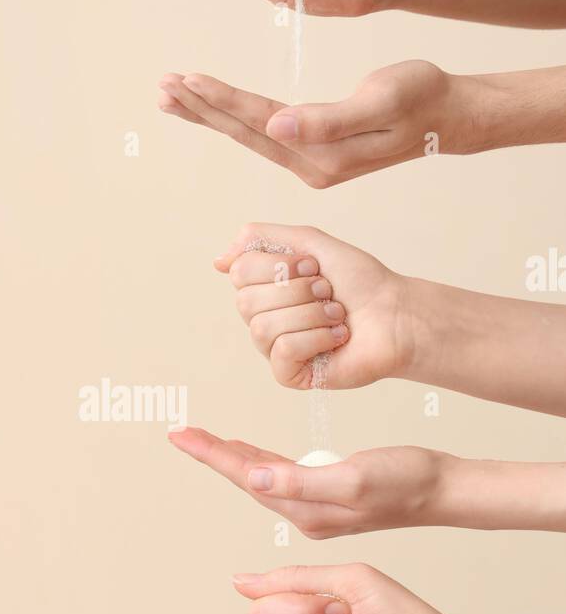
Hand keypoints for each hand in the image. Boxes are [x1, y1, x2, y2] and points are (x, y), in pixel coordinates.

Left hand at [158, 61, 470, 188]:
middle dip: (200, 108)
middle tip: (160, 87)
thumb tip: (277, 127)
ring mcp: (311, 162)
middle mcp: (310, 165)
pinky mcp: (315, 152)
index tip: (184, 80)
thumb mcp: (380, 102)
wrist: (448, 115)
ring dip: (209, 113)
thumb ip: (328, 119)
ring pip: (248, 133)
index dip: (219, 101)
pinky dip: (233, 116)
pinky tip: (213, 108)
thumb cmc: (421, 98)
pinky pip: (263, 132)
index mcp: (322, 156)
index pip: (258, 124)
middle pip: (243, 133)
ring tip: (171, 95)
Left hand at [170, 429, 447, 538]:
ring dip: (234, 458)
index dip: (212, 454)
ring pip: (263, 478)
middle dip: (213, 455)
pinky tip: (252, 451)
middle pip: (248, 478)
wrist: (442, 491)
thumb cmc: (405, 481)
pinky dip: (262, 460)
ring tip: (205, 441)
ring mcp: (317, 507)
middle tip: (180, 433)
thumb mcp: (353, 479)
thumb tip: (254, 477)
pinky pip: (284, 476)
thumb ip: (302, 481)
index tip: (179, 435)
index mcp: (305, 509)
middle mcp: (305, 513)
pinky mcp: (330, 496)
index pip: (247, 477)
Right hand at [214, 223, 410, 389]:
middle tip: (327, 292)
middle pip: (246, 301)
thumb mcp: (309, 243)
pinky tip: (336, 338)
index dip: (279, 265)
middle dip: (297, 291)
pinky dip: (316, 338)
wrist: (396, 314)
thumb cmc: (359, 281)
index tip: (314, 265)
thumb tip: (218, 262)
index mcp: (264, 288)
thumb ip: (260, 239)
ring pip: (263, 327)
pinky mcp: (290, 374)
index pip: (239, 272)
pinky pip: (282, 350)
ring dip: (311, 314)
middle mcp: (263, 318)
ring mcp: (274, 348)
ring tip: (336, 316)